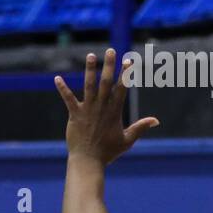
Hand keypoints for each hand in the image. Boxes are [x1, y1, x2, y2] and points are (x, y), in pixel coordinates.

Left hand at [55, 49, 158, 164]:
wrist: (88, 161)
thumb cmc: (108, 152)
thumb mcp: (127, 140)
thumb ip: (140, 128)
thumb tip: (156, 120)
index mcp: (114, 112)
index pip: (122, 89)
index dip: (126, 74)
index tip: (129, 60)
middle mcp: (101, 107)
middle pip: (106, 82)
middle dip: (109, 66)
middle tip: (110, 50)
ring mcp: (88, 110)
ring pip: (89, 86)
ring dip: (90, 70)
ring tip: (90, 55)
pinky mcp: (75, 115)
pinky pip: (68, 99)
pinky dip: (63, 89)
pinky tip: (56, 78)